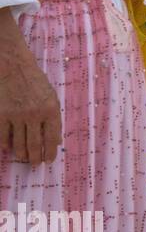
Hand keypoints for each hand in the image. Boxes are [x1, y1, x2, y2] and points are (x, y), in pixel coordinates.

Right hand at [0, 9, 61, 164]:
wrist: (14, 67)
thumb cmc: (35, 82)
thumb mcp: (52, 98)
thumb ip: (54, 119)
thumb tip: (55, 142)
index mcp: (51, 110)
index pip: (52, 139)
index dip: (50, 152)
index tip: (48, 160)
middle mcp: (34, 115)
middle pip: (35, 145)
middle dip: (35, 158)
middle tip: (35, 164)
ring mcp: (17, 116)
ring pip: (19, 144)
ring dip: (21, 154)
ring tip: (23, 158)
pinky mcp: (1, 115)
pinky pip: (3, 137)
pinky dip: (6, 145)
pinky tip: (9, 148)